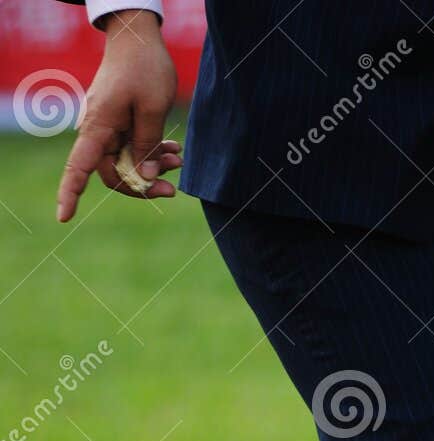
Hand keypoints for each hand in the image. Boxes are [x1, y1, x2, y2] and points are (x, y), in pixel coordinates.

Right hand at [57, 10, 180, 222]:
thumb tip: (144, 178)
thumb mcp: (152, 109)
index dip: (70, 193)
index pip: (79, 167)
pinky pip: (134, 147)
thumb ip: (147, 145)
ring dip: (153, 167)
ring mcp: (108, 126)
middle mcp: (98, 130)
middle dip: (143, 184)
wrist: (138, 39)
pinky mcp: (120, 123)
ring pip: (128, 162)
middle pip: (113, 173)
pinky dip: (152, 152)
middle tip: (174, 188)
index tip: (63, 217)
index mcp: (98, 127)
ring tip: (179, 160)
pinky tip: (173, 150)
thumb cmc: (145, 69)